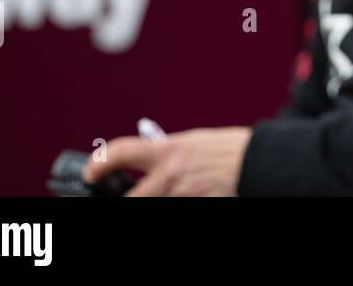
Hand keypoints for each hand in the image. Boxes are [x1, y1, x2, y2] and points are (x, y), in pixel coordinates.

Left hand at [82, 126, 251, 195]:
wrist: (262, 163)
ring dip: (153, 200)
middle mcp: (171, 175)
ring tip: (168, 192)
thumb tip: (150, 164)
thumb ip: (170, 153)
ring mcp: (182, 195)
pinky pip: (174, 209)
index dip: (99, 163)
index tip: (90, 173)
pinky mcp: (195, 208)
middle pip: (128, 199)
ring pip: (151, 205)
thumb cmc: (233, 149)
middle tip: (119, 198)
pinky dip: (174, 204)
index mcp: (170, 150)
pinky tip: (187, 196)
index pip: (121, 152)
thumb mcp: (197, 143)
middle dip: (122, 201)